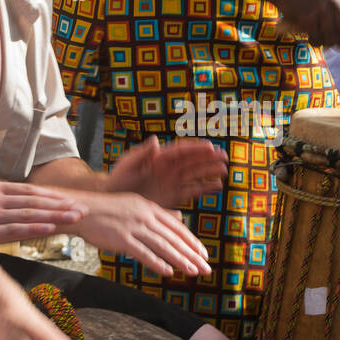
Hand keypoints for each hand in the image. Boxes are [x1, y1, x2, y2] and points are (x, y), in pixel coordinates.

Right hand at [0, 181, 85, 253]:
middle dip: (61, 205)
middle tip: (82, 208)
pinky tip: (51, 228)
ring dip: (55, 215)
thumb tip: (5, 202)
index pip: (28, 191)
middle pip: (35, 201)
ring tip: (75, 218)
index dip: (51, 196)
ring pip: (30, 214)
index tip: (68, 199)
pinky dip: (34, 228)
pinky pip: (14, 230)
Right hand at [72, 191, 212, 275]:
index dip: (192, 241)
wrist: (80, 209)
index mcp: (149, 207)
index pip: (176, 227)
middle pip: (173, 238)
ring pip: (163, 246)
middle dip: (192, 254)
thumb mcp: (135, 205)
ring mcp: (133, 227)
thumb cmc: (106, 209)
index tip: (204, 254)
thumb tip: (180, 217)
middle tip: (206, 268)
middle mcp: (144, 216)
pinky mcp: (121, 238)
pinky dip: (157, 263)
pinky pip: (142, 253)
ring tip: (193, 272)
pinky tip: (168, 272)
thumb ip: (157, 213)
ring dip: (180, 260)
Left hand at [109, 137, 227, 206]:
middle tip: (225, 156)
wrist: (114, 199)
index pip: (180, 151)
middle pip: (192, 161)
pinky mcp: (173, 197)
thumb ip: (141, 154)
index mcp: (158, 158)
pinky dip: (204, 189)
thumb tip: (155, 140)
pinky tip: (217, 186)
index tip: (209, 147)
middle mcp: (168, 169)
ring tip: (224, 170)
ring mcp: (171, 183)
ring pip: (195, 175)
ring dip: (210, 172)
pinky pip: (191, 191)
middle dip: (208, 158)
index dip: (195, 149)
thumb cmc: (118, 179)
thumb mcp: (127, 165)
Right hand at [275, 0, 339, 45]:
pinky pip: (317, 39)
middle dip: (338, 41)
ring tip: (318, 35)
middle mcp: (337, 2)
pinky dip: (314, 40)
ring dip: (324, 42)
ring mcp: (324, 9)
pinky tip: (309, 34)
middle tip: (329, 39)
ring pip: (332, 40)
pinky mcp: (310, 18)